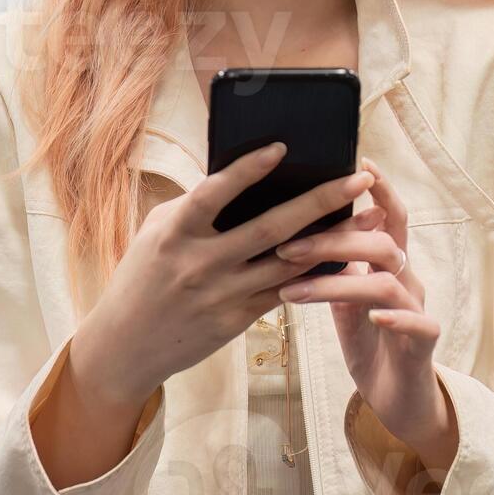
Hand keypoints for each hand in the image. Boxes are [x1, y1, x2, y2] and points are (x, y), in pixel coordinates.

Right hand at [72, 141, 375, 412]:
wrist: (125, 347)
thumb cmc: (142, 277)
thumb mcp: (156, 234)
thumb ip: (194, 208)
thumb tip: (238, 178)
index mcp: (175, 234)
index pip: (213, 195)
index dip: (246, 170)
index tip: (282, 148)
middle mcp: (201, 265)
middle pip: (270, 229)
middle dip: (319, 201)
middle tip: (358, 179)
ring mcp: (222, 296)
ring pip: (289, 264)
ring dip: (333, 240)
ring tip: (367, 217)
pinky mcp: (236, 321)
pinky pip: (284, 292)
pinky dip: (315, 273)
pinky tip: (344, 257)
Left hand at [270, 157, 455, 474]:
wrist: (398, 400)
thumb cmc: (369, 345)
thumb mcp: (345, 302)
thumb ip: (334, 269)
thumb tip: (293, 232)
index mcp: (389, 267)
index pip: (390, 218)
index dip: (380, 189)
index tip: (359, 162)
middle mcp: (408, 281)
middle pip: (381, 243)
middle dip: (334, 239)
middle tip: (286, 246)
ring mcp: (418, 310)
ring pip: (387, 281)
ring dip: (338, 282)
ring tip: (293, 291)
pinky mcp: (424, 343)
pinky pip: (417, 323)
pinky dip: (395, 316)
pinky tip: (373, 316)